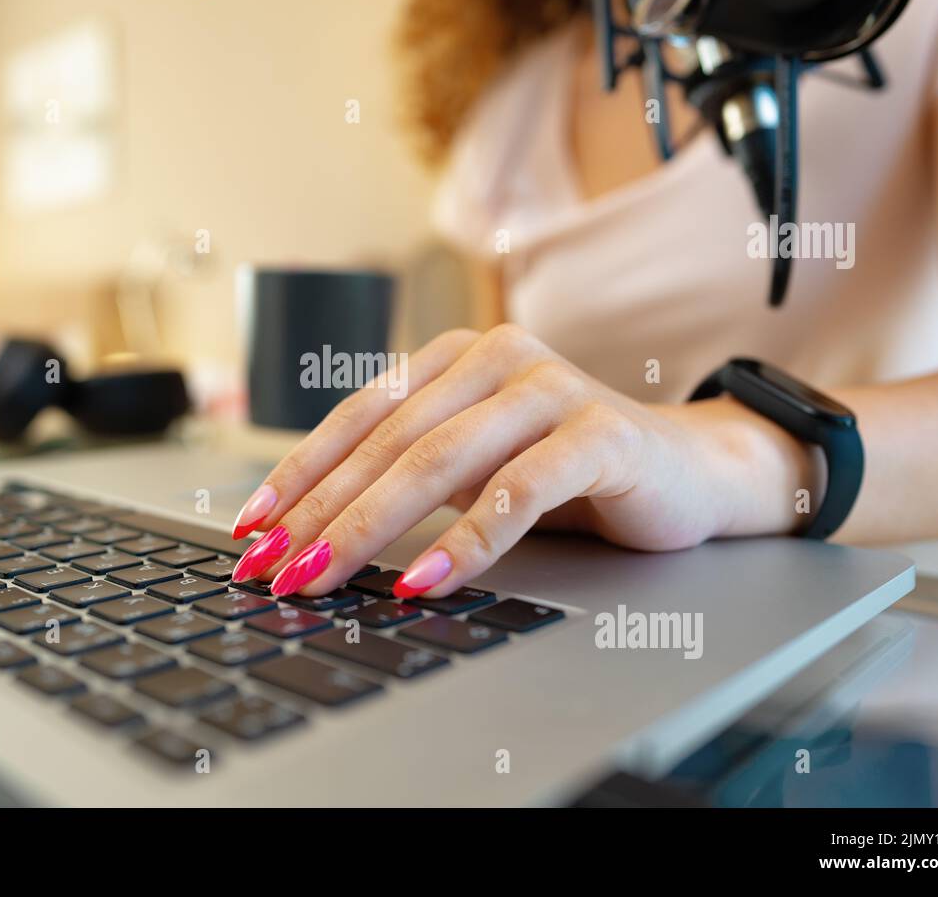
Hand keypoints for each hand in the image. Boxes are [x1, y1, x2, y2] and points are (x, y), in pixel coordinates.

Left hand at [229, 325, 814, 598]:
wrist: (683, 469)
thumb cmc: (563, 467)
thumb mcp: (474, 462)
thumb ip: (409, 470)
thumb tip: (311, 526)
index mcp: (455, 357)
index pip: (358, 415)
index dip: (300, 472)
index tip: (253, 528)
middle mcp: (496, 357)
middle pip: (388, 442)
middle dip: (322, 511)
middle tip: (276, 566)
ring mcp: (549, 388)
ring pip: (441, 461)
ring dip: (374, 527)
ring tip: (326, 575)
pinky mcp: (598, 433)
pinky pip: (520, 489)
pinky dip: (468, 539)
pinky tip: (427, 580)